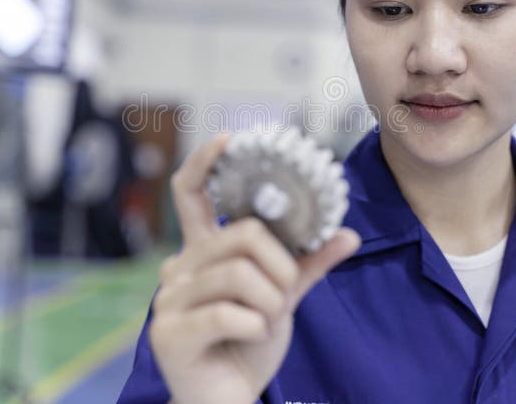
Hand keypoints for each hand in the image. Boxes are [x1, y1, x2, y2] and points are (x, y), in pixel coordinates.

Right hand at [148, 133, 360, 403]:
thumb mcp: (282, 298)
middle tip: (285, 292)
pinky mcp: (169, 334)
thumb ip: (307, 264)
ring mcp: (168, 301)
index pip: (190, 194)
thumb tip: (347, 233)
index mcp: (201, 253)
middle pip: (241, 234)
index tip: (230, 139)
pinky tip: (251, 337)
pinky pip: (229, 313)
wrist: (229, 400)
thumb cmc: (248, 344)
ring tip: (268, 320)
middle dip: (279, 266)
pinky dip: (256, 327)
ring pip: (239, 275)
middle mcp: (178, 269)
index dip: (207, 162)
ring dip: (271, 303)